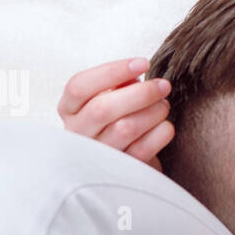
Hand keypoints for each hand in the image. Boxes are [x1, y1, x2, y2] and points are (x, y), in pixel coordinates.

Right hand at [57, 58, 173, 169]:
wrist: (122, 162)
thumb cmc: (117, 117)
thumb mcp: (110, 97)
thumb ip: (117, 85)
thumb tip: (134, 77)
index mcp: (70, 109)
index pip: (78, 86)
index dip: (112, 71)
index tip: (143, 63)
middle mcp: (77, 134)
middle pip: (102, 109)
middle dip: (141, 93)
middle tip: (163, 86)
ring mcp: (95, 156)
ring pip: (125, 128)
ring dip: (154, 112)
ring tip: (164, 105)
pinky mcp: (119, 171)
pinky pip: (143, 149)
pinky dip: (161, 132)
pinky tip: (164, 125)